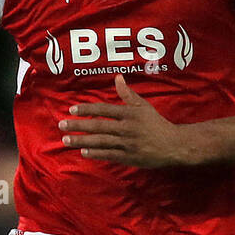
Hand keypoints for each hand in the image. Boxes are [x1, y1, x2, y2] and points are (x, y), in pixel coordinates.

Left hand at [59, 73, 190, 167]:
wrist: (173, 145)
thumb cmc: (156, 124)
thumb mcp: (143, 106)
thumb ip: (128, 94)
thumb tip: (117, 78)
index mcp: (129, 114)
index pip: (103, 110)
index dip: (86, 109)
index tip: (71, 109)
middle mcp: (126, 128)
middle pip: (98, 126)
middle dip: (78, 126)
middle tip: (61, 125)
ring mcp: (127, 144)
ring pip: (101, 141)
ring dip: (82, 141)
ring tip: (66, 140)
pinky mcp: (129, 157)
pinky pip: (110, 155)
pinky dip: (96, 154)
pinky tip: (84, 152)